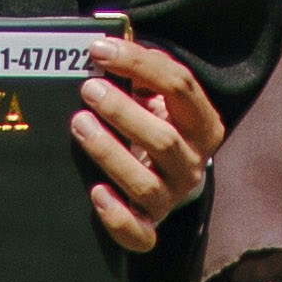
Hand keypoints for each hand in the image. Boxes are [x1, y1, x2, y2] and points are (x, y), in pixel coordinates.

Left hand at [77, 36, 225, 252]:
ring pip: (145, 183)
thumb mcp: (159, 96)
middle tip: (88, 89)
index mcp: (203, 125)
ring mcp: (173, 196)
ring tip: (79, 124)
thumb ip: (142, 72)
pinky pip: (141, 234)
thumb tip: (105, 47)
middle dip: (121, 112)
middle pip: (162, 139)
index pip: (180, 87)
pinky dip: (118, 218)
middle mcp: (193, 163)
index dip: (139, 64)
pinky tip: (97, 194)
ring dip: (108, 152)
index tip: (99, 50)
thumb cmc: (156, 122)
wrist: (168, 173)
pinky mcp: (151, 223)